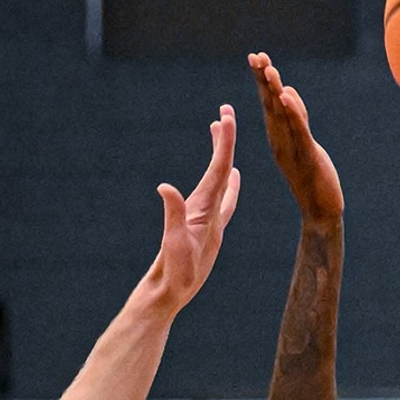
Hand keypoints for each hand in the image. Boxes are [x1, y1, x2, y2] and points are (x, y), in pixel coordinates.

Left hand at [152, 105, 241, 312]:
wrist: (169, 289)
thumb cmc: (173, 271)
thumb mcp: (175, 244)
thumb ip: (172, 215)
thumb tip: (164, 187)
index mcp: (201, 206)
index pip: (217, 168)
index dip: (224, 142)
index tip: (227, 116)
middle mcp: (204, 205)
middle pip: (218, 165)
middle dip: (224, 138)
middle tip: (226, 110)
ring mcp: (209, 215)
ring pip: (221, 177)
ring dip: (223, 153)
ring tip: (224, 130)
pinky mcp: (213, 228)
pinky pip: (227, 200)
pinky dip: (233, 185)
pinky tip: (236, 177)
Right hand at [252, 52, 344, 222]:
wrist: (321, 212)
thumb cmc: (313, 178)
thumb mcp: (304, 142)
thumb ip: (298, 119)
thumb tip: (288, 93)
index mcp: (278, 137)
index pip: (268, 103)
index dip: (262, 80)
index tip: (256, 57)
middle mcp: (280, 141)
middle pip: (269, 105)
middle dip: (263, 79)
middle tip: (255, 55)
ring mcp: (292, 149)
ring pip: (281, 116)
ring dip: (274, 91)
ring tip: (269, 69)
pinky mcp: (307, 157)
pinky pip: (298, 132)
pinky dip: (293, 113)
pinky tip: (286, 97)